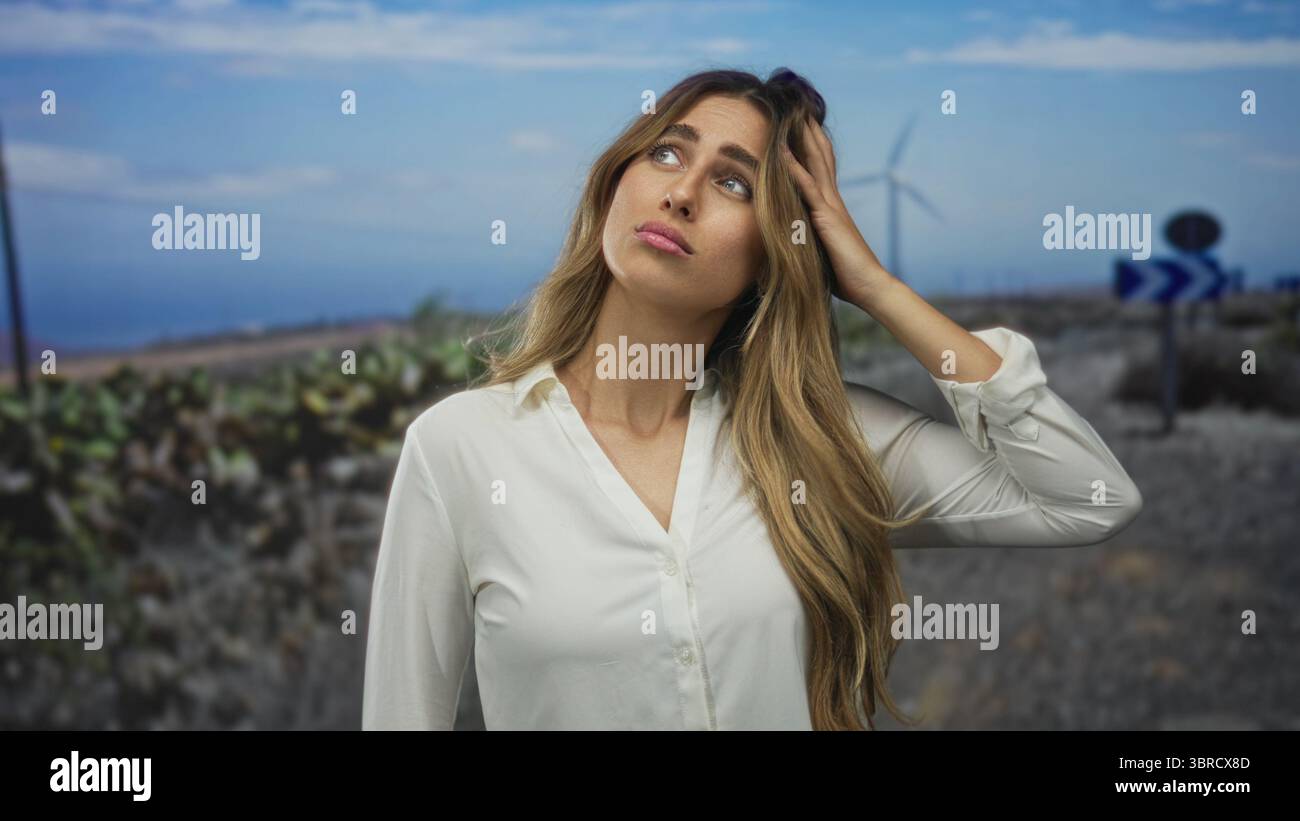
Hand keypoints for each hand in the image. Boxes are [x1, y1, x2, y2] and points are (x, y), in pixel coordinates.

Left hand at [780, 114, 894, 309]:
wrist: (869, 285)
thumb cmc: (846, 275)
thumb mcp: (822, 252)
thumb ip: (810, 239)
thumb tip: (793, 240)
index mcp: (832, 207)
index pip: (822, 169)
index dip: (813, 148)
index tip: (802, 128)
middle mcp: (833, 200)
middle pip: (821, 157)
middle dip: (810, 133)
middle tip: (799, 108)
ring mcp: (831, 206)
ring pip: (816, 163)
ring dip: (804, 139)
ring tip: (794, 115)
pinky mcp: (826, 217)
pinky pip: (807, 187)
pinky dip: (794, 168)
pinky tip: (783, 151)